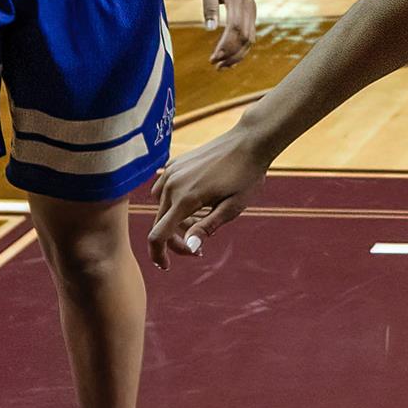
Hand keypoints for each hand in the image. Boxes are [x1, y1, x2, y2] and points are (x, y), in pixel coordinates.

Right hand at [147, 127, 270, 268]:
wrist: (250, 140)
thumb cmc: (247, 175)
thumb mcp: (233, 207)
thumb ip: (208, 227)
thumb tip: (189, 247)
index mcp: (185, 198)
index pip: (158, 235)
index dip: (158, 255)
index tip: (166, 266)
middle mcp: (172, 184)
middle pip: (160, 223)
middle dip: (175, 239)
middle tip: (200, 248)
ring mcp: (171, 171)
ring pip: (161, 207)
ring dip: (175, 220)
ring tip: (203, 219)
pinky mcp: (174, 163)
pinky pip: (164, 189)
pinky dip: (174, 202)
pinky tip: (197, 200)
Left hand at [201, 0, 256, 68]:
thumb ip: (209, 7)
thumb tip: (209, 29)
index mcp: (238, 0)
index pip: (235, 28)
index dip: (225, 45)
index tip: (213, 58)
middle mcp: (249, 7)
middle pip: (245, 37)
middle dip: (231, 54)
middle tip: (215, 66)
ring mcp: (252, 10)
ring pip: (250, 39)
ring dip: (238, 55)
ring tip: (222, 66)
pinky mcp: (251, 13)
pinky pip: (250, 35)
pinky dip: (242, 48)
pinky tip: (230, 57)